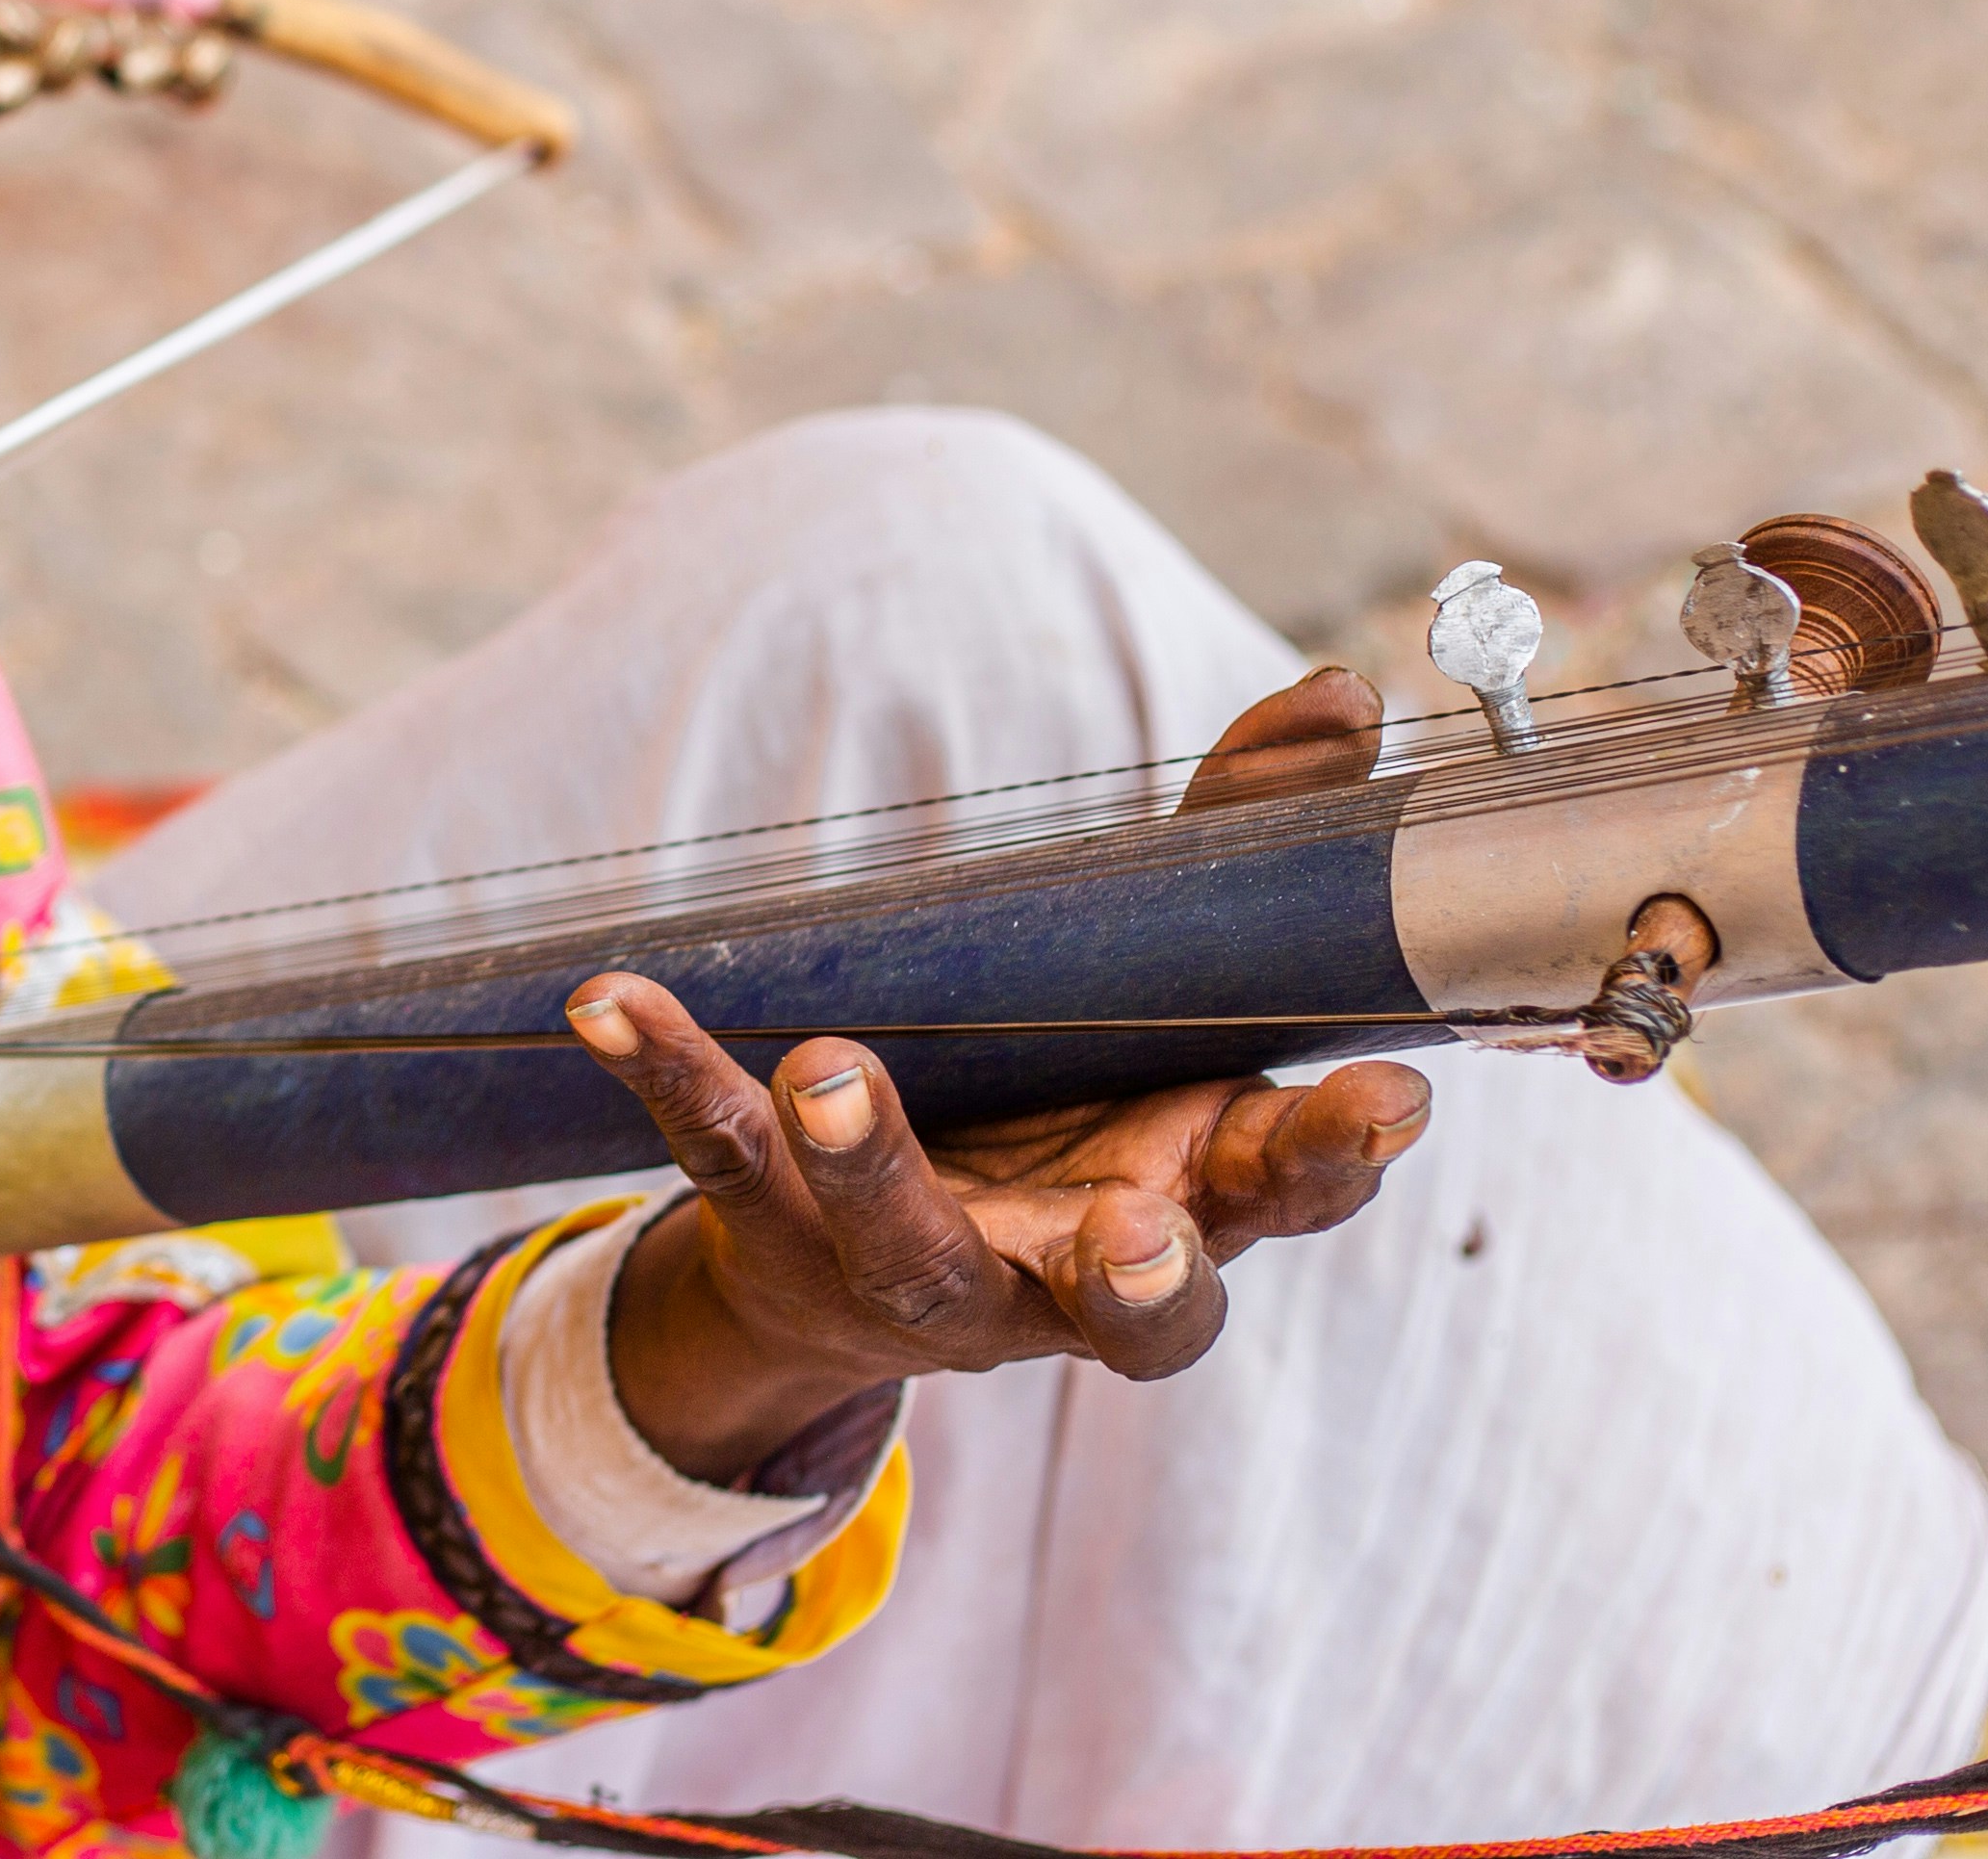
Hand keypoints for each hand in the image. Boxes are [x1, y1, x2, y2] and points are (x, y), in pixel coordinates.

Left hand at [581, 660, 1431, 1481]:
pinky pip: (713, 1146)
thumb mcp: (1156, 987)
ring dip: (868, 1163)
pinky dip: (666, 1066)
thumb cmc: (1061, 1099)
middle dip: (1142, 1269)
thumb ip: (1238, 847)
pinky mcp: (774, 1222)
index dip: (1333, 1158)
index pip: (1284, 1192)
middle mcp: (1067, 1264)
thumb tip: (1338, 689)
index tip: (1380, 1104)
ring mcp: (914, 1261)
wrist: (853, 1267)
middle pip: (1131, 1298)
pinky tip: (607, 998)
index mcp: (1187, 1192)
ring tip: (826, 1073)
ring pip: (901, 1243)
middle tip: (1128, 1226)